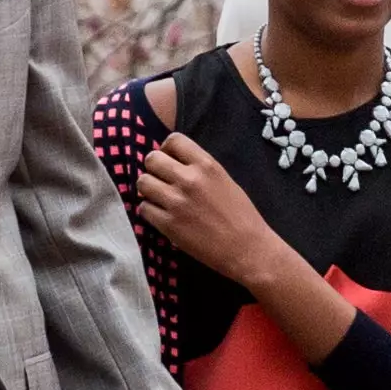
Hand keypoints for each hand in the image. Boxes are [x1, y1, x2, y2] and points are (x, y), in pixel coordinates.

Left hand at [136, 133, 288, 282]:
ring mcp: (176, 201)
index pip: (174, 140)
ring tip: (160, 198)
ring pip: (143, 182)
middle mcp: (189, 179)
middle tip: (161, 180)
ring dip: (148, 189)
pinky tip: (162, 215)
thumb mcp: (225, 180)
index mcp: (207, 165)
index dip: (167, 149)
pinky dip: (150, 211)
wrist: (247, 249)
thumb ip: (200, 169)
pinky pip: (143, 208)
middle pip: (152, 159)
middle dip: (154, 168)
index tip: (170, 160)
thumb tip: (174, 164)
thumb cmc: (241, 216)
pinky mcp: (168, 224)